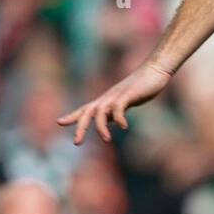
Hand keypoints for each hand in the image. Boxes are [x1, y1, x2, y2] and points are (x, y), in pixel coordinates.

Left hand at [58, 60, 173, 143]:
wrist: (154, 71)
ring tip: (106, 140)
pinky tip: (124, 127)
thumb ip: (114, 111)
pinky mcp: (128, 94)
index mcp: (106, 100)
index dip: (72, 116)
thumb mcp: (125, 102)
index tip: (59, 122)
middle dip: (81, 127)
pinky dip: (120, 118)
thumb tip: (107, 122)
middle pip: (88, 112)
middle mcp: (107, 98)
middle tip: (77, 143)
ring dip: (101, 127)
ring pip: (101, 111)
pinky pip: (119, 107)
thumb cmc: (141, 86)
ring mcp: (117, 96)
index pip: (85, 109)